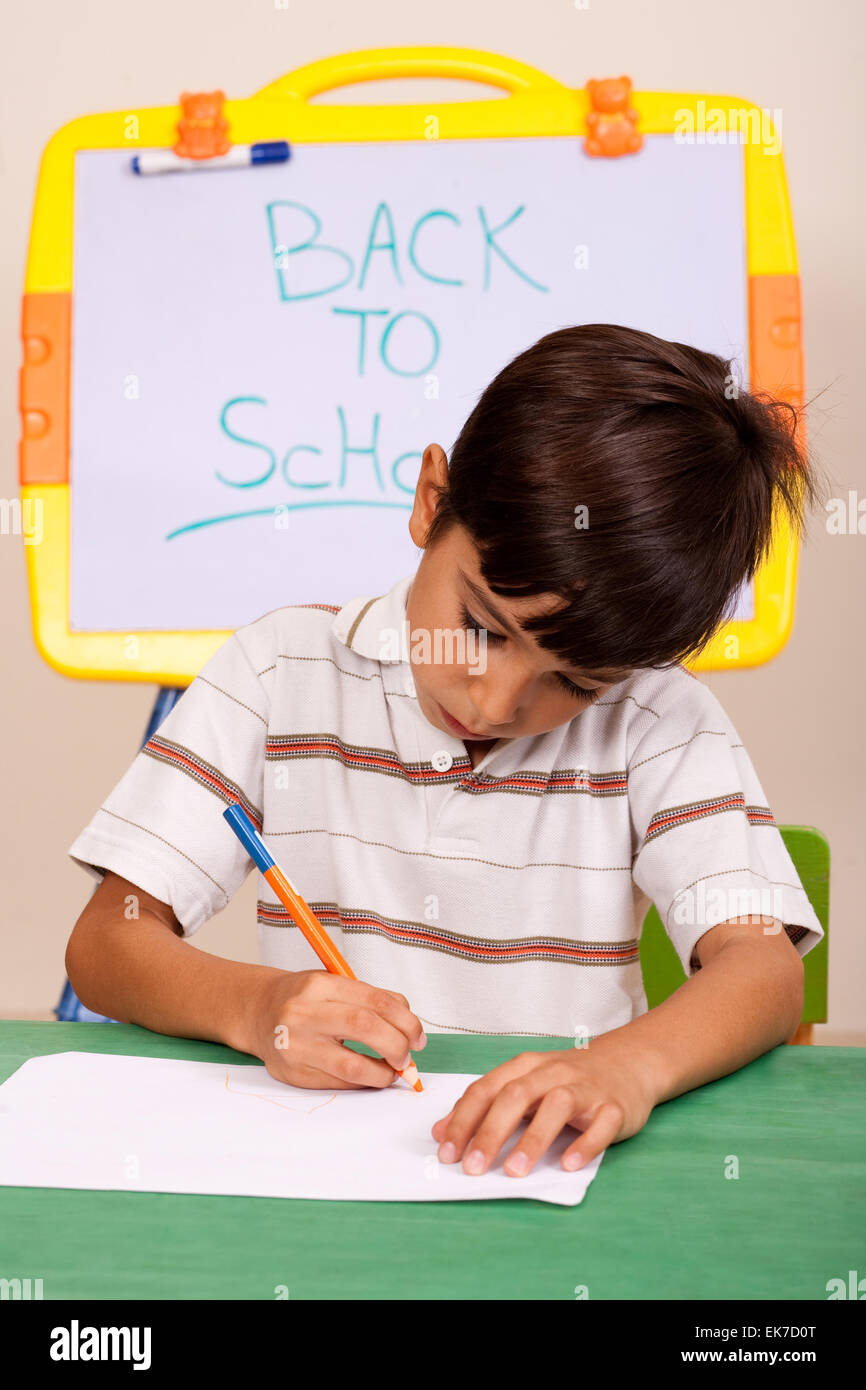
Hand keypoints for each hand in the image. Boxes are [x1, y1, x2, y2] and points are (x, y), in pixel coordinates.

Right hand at [250, 969, 425, 1089]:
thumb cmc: (302, 998)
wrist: (256, 1012)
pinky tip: (369, 1076)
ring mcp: (295, 1046)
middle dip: (397, 1045)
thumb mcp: (333, 984)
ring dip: (382, 1073)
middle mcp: (303, 1013)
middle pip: (365, 1028)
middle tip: (407, 1055)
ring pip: (352, 1066)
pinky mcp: (292, 1073)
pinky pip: (337, 1084)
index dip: (405, 1021)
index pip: (375, 1001)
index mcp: (319, 984)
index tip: (417, 1035)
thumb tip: (410, 1027)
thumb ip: (371, 1000)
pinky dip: (362, 1083)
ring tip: (392, 1070)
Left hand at [431, 1038, 658, 1176]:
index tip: (445, 1152)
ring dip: (534, 1139)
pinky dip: (584, 1145)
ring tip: (515, 1171)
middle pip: (516, 1096)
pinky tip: (568, 1165)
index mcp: (525, 1067)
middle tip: (473, 1168)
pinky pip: (601, 1125)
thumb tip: (441, 1132)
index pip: (486, 1089)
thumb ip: (485, 1106)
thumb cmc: (567, 1079)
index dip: (463, 1120)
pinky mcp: (615, 1107)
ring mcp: (586, 1089)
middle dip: (491, 1132)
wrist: (627, 1062)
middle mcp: (553, 1073)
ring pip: (557, 1106)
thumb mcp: (525, 1085)